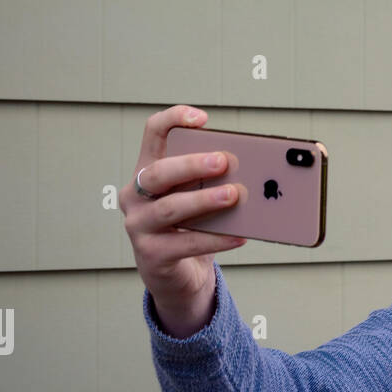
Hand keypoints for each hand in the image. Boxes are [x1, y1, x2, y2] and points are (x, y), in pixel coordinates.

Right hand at [121, 105, 247, 335]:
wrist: (178, 274)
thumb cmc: (192, 224)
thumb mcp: (199, 195)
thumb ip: (214, 179)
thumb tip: (257, 170)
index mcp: (148, 170)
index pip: (153, 133)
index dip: (173, 120)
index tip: (202, 118)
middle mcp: (134, 195)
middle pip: (158, 172)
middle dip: (192, 164)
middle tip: (224, 161)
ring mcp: (138, 226)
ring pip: (170, 208)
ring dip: (204, 200)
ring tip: (235, 195)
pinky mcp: (151, 255)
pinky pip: (185, 244)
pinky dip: (216, 238)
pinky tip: (240, 235)